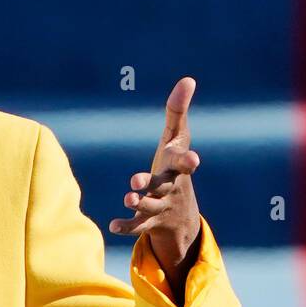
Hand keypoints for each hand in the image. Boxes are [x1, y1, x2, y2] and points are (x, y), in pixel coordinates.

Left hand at [107, 77, 202, 298]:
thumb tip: (188, 79)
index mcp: (178, 168)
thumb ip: (178, 111)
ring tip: (128, 198)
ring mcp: (160, 206)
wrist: (182, 217)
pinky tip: (112, 226)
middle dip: (152, 183)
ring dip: (138, 202)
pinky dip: (126, 226)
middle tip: (135, 180)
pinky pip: (137, 226)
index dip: (188, 162)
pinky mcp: (148, 222)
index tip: (193, 160)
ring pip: (150, 206)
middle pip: (164, 186)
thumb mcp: (177, 140)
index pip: (184, 164)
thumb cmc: (175, 167)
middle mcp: (171, 188)